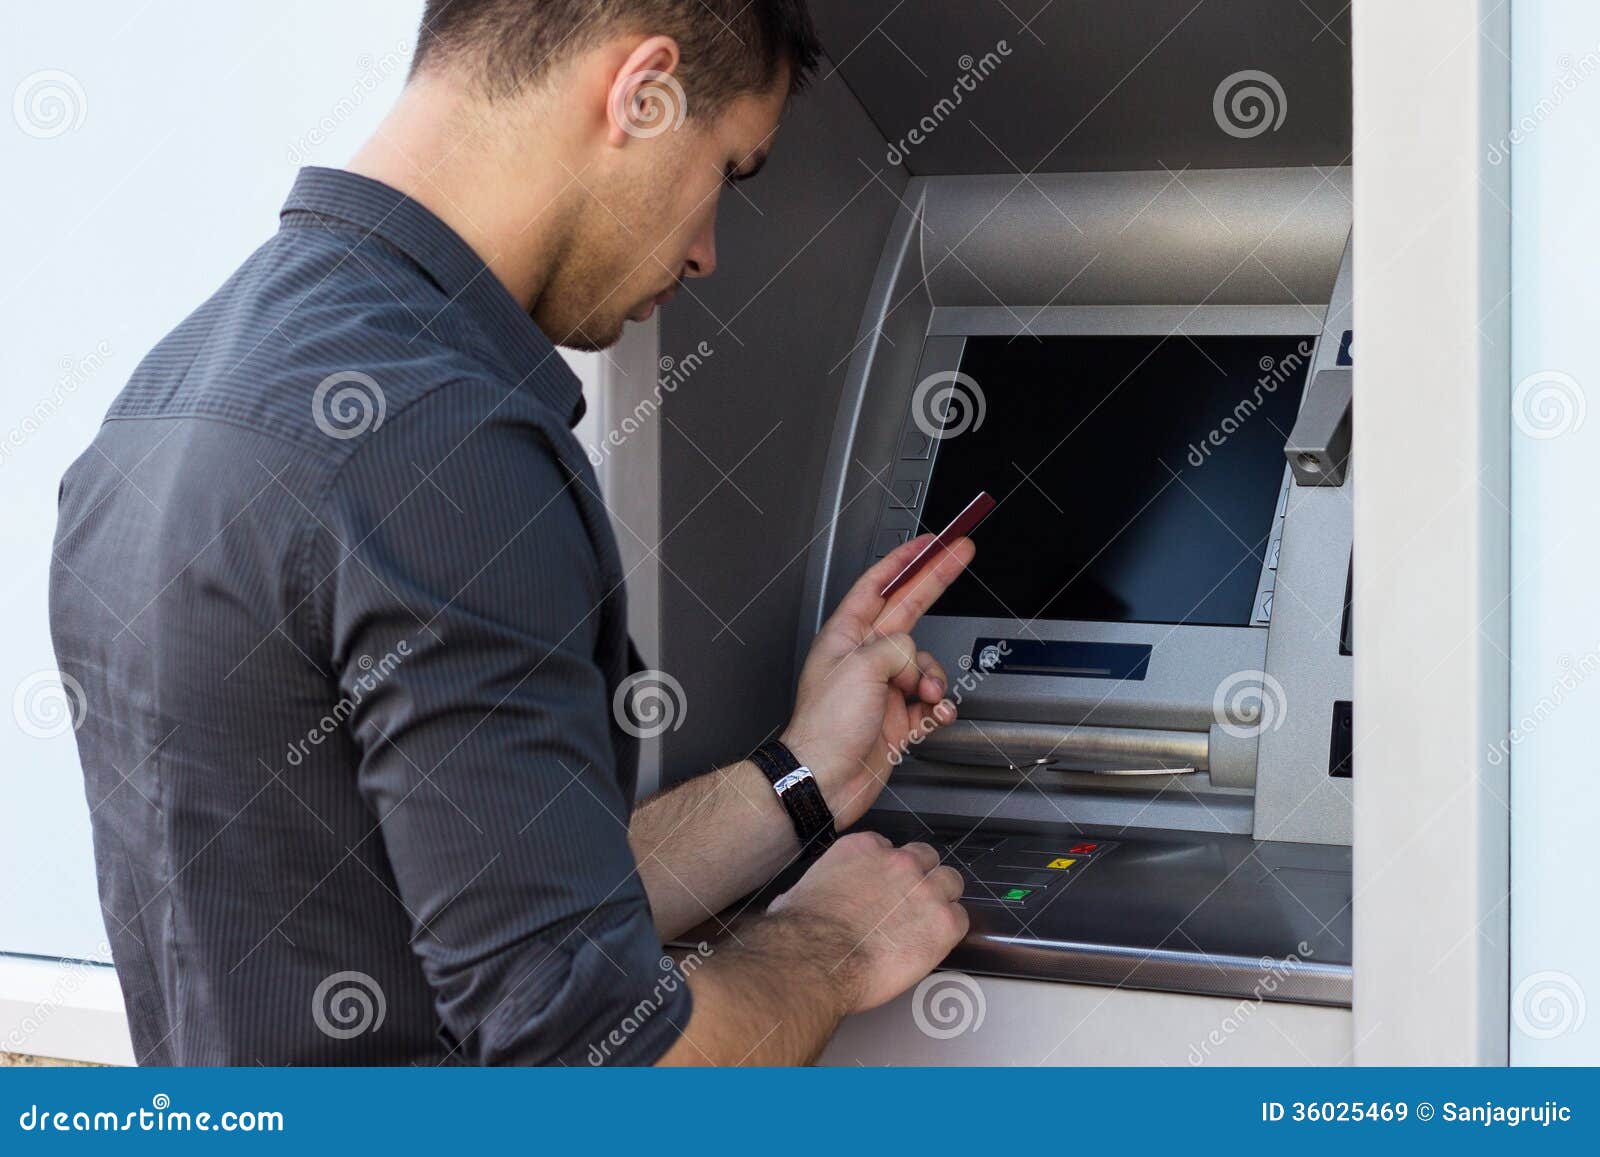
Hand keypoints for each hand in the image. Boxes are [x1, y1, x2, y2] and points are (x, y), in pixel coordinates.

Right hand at [768, 832, 968, 1014]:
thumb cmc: (800, 932)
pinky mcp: (944, 922)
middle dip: (920, 879)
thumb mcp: (802, 890)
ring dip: (941, 901)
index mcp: (863, 848)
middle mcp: (899, 860)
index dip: (890, 872)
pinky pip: (961, 920)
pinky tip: (932, 946)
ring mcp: (925, 889)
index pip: (890, 849)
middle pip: (926, 859)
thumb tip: (816, 897)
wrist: (815, 957)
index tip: (884, 890)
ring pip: (951, 883)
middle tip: (910, 906)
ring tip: (926, 925)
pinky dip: (949, 933)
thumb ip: (824, 885)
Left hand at [782, 532, 975, 828]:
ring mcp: (884, 686)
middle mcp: (865, 657)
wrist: (826, 781)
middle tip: (960, 552)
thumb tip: (912, 658)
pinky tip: (934, 715)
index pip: (879, 584)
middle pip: (909, 607)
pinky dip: (939, 707)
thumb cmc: (826, 728)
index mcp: (846, 636)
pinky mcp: (899, 716)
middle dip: (936, 581)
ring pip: (927, 663)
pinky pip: (932, 700)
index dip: (905, 560)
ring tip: (925, 697)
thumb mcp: (861, 668)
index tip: (929, 541)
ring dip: (934, 679)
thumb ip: (895, 647)